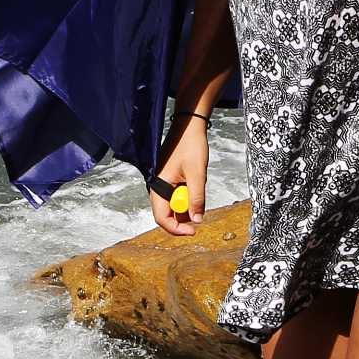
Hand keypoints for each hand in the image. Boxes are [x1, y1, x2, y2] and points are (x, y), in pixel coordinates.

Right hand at [153, 115, 208, 238]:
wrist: (189, 126)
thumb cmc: (190, 146)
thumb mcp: (197, 174)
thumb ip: (196, 198)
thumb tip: (196, 220)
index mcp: (159, 187)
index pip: (162, 218)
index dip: (176, 229)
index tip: (193, 231)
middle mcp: (158, 188)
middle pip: (167, 215)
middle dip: (183, 220)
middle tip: (200, 217)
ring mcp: (164, 184)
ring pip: (173, 206)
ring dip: (187, 207)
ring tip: (198, 192)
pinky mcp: (170, 180)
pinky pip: (177, 196)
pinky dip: (188, 197)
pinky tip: (196, 186)